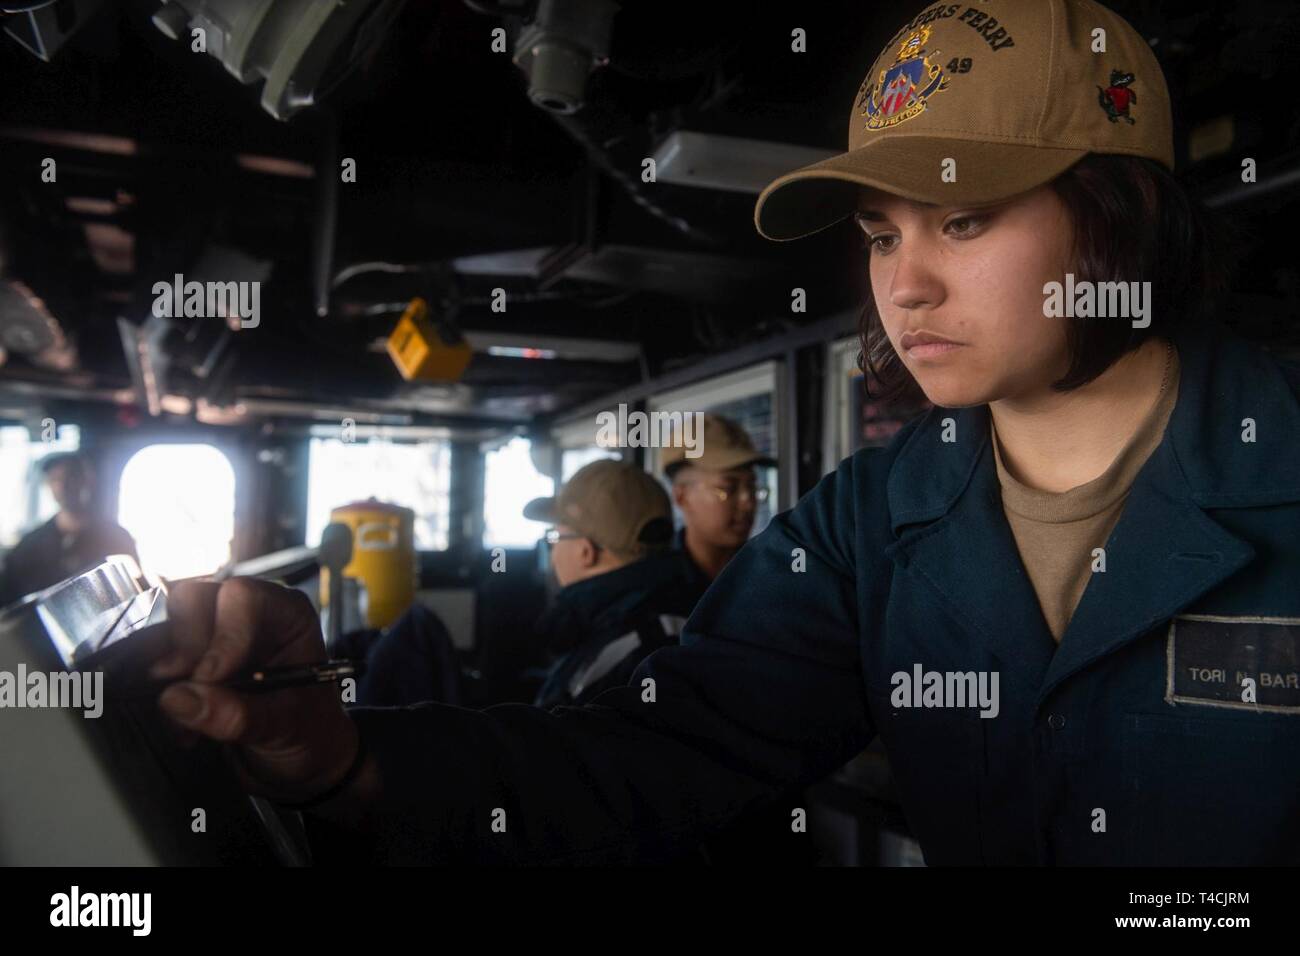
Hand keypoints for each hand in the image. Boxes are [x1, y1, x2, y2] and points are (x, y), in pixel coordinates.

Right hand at [153, 577, 360, 804]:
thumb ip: (237, 714)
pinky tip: (186, 728)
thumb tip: (176, 698)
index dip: (222, 635)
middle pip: (193, 600)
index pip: (241, 597)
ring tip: (191, 721)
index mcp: (285, 612)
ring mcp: (211, 632)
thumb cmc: (307, 727)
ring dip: (168, 676)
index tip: (211, 677)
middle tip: (192, 690)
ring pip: (165, 628)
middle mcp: (244, 612)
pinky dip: (159, 696)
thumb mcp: (285, 726)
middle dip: (186, 649)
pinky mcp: (186, 659)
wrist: (298, 753)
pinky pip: (151, 663)